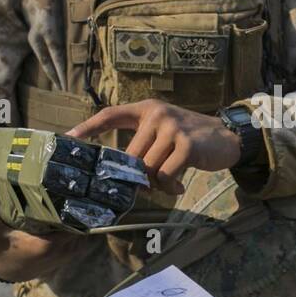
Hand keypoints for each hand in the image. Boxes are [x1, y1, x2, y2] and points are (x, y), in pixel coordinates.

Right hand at [0, 177, 83, 281]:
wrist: (9, 270)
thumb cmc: (0, 247)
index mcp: (46, 244)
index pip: (71, 222)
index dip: (75, 206)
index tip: (73, 189)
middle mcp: (61, 251)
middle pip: (82, 226)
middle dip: (81, 209)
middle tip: (78, 189)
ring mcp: (68, 255)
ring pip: (85, 233)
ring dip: (83, 219)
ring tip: (80, 198)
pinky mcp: (70, 256)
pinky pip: (84, 240)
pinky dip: (83, 229)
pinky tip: (78, 213)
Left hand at [67, 100, 240, 194]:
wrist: (227, 137)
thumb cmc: (191, 138)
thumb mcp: (165, 130)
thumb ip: (144, 143)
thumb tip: (124, 174)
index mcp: (147, 109)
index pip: (111, 114)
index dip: (89, 126)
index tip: (68, 137)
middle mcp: (157, 114)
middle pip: (131, 156)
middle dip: (137, 177)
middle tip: (150, 185)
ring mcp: (172, 128)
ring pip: (147, 169)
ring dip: (157, 184)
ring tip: (171, 182)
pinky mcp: (186, 145)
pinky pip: (165, 176)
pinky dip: (170, 187)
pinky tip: (179, 185)